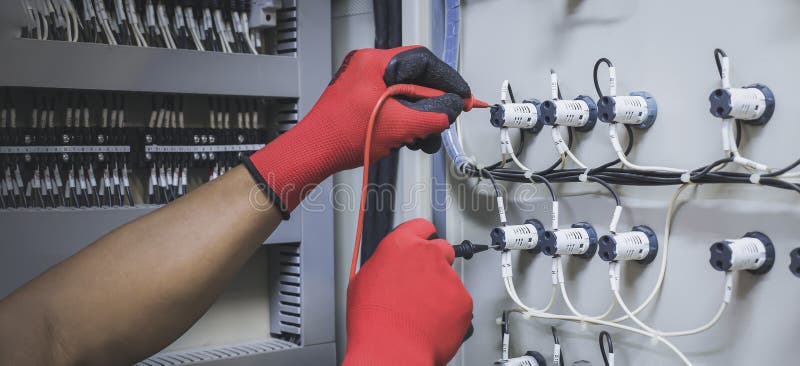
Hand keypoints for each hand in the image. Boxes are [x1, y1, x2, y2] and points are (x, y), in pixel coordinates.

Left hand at [243, 46, 471, 215]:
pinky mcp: (360, 103)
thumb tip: (453, 108)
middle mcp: (368, 69)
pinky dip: (404, 123)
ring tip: (423, 138)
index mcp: (374, 63)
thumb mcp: (400, 125)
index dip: (448, 79)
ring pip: (405, 97)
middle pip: (415, 81)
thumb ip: (433, 115)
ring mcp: (363, 86)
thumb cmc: (340, 136)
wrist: (313, 154)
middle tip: (445, 119)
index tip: (462, 96)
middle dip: (433, 106)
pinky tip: (408, 139)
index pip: (423, 61)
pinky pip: (392, 107)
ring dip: (419, 119)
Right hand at [343, 219, 472, 365]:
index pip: (421, 226)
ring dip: (440, 290)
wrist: (392, 350)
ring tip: (422, 311)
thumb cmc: (373, 322)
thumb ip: (383, 264)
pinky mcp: (462, 299)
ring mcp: (448, 276)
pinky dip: (450, 310)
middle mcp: (427, 255)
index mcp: (400, 246)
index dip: (422, 236)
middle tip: (422, 283)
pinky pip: (459, 301)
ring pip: (450, 278)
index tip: (423, 242)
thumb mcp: (362, 281)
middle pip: (441, 248)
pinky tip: (432, 320)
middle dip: (435, 262)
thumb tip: (385, 266)